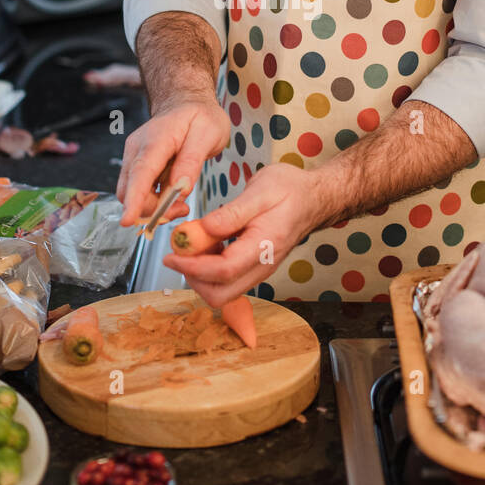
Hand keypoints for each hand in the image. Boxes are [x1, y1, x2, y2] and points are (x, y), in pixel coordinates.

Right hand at [116, 96, 229, 226]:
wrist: (186, 103)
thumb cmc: (200, 116)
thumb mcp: (208, 134)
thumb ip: (192, 161)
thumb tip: (181, 189)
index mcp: (156, 139)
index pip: (141, 172)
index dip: (135, 199)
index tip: (128, 219)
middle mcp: (138, 149)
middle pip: (132, 190)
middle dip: (152, 209)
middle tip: (182, 209)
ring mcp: (134, 158)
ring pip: (133, 194)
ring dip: (154, 208)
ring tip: (181, 204)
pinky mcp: (137, 166)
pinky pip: (139, 191)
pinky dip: (154, 202)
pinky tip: (174, 198)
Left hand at [162, 162, 325, 306]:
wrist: (313, 198)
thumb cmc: (290, 190)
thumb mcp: (261, 190)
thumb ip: (233, 212)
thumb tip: (204, 228)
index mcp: (264, 246)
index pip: (223, 271)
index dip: (192, 266)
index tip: (171, 254)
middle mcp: (262, 266)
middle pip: (220, 294)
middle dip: (193, 277)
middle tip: (179, 251)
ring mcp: (259, 271)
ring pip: (222, 292)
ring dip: (200, 274)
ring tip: (193, 243)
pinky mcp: (255, 269)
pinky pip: (227, 281)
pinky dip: (209, 270)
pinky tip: (207, 245)